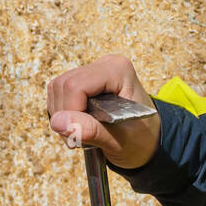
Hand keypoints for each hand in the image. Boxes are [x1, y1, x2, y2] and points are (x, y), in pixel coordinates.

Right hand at [46, 54, 161, 169]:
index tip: (81, 133)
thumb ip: (90, 130)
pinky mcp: (84, 80)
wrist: (148, 141)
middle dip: (66, 115)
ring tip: (83, 131)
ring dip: (63, 116)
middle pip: (63, 85)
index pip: (75, 86)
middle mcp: (105, 65)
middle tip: (81, 136)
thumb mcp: (118, 141)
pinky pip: (58, 94)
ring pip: (57, 89)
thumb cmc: (140, 140)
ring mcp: (93, 70)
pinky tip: (80, 124)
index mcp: (118, 71)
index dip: (71, 111)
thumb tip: (57, 122)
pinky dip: (63, 113)